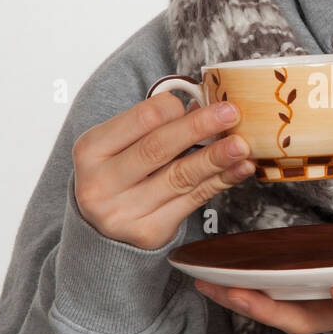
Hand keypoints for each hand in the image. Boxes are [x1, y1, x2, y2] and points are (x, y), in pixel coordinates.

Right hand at [73, 93, 255, 250]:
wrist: (100, 227)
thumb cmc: (117, 173)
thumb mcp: (119, 144)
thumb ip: (153, 126)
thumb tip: (204, 106)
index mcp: (90, 149)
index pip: (141, 119)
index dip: (175, 108)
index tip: (201, 100)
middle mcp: (100, 183)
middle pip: (158, 148)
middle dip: (199, 127)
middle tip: (231, 112)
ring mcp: (124, 212)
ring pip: (180, 177)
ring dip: (216, 157)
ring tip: (242, 144)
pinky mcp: (149, 233)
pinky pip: (193, 201)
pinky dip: (220, 181)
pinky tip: (240, 169)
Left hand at [194, 171, 332, 333]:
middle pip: (306, 321)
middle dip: (272, 310)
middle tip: (241, 293)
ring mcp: (323, 312)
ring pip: (278, 316)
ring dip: (244, 303)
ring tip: (210, 285)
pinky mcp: (304, 303)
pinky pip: (268, 305)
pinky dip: (240, 295)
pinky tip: (209, 280)